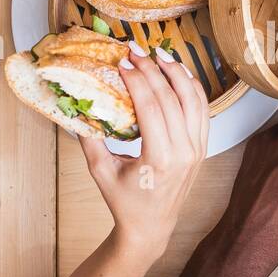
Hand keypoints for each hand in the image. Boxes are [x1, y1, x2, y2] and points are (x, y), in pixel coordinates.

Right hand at [78, 42, 207, 253]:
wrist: (150, 225)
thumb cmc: (124, 201)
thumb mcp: (100, 172)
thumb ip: (89, 138)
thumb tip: (75, 105)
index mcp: (159, 158)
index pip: (150, 107)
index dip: (136, 80)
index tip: (122, 61)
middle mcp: (184, 152)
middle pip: (171, 98)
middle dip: (153, 69)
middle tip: (135, 50)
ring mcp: (197, 149)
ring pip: (194, 100)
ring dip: (177, 73)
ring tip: (160, 54)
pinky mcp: (202, 147)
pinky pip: (202, 110)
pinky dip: (192, 88)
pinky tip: (179, 72)